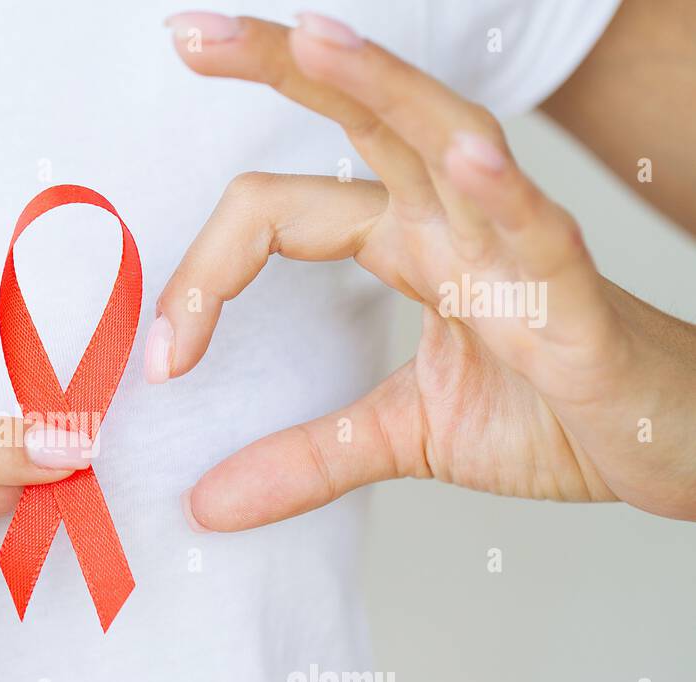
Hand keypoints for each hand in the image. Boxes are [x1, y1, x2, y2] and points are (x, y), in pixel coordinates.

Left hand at [152, 12, 695, 529]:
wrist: (667, 448)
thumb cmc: (556, 417)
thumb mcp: (403, 439)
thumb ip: (307, 459)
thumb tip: (208, 504)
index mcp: (412, 244)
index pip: (283, 216)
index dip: (207, 275)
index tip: (166, 359)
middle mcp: (455, 223)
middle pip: (362, 117)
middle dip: (278, 64)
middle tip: (188, 33)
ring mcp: (516, 248)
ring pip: (447, 140)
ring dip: (379, 84)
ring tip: (308, 35)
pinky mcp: (576, 298)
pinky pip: (541, 231)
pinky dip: (505, 193)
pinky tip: (469, 155)